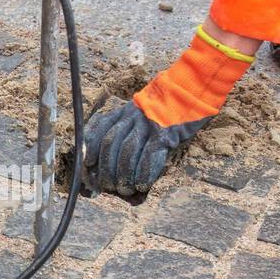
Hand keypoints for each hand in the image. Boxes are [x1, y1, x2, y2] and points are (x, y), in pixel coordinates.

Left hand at [81, 98, 209, 197]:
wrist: (192, 89)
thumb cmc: (167, 107)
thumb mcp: (141, 111)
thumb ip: (129, 129)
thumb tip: (118, 161)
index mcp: (124, 110)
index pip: (99, 129)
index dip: (90, 149)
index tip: (88, 165)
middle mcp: (132, 115)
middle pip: (111, 143)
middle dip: (107, 169)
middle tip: (107, 186)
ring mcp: (148, 123)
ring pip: (127, 151)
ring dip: (124, 174)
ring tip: (124, 190)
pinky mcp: (164, 132)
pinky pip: (149, 155)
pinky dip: (144, 173)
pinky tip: (142, 185)